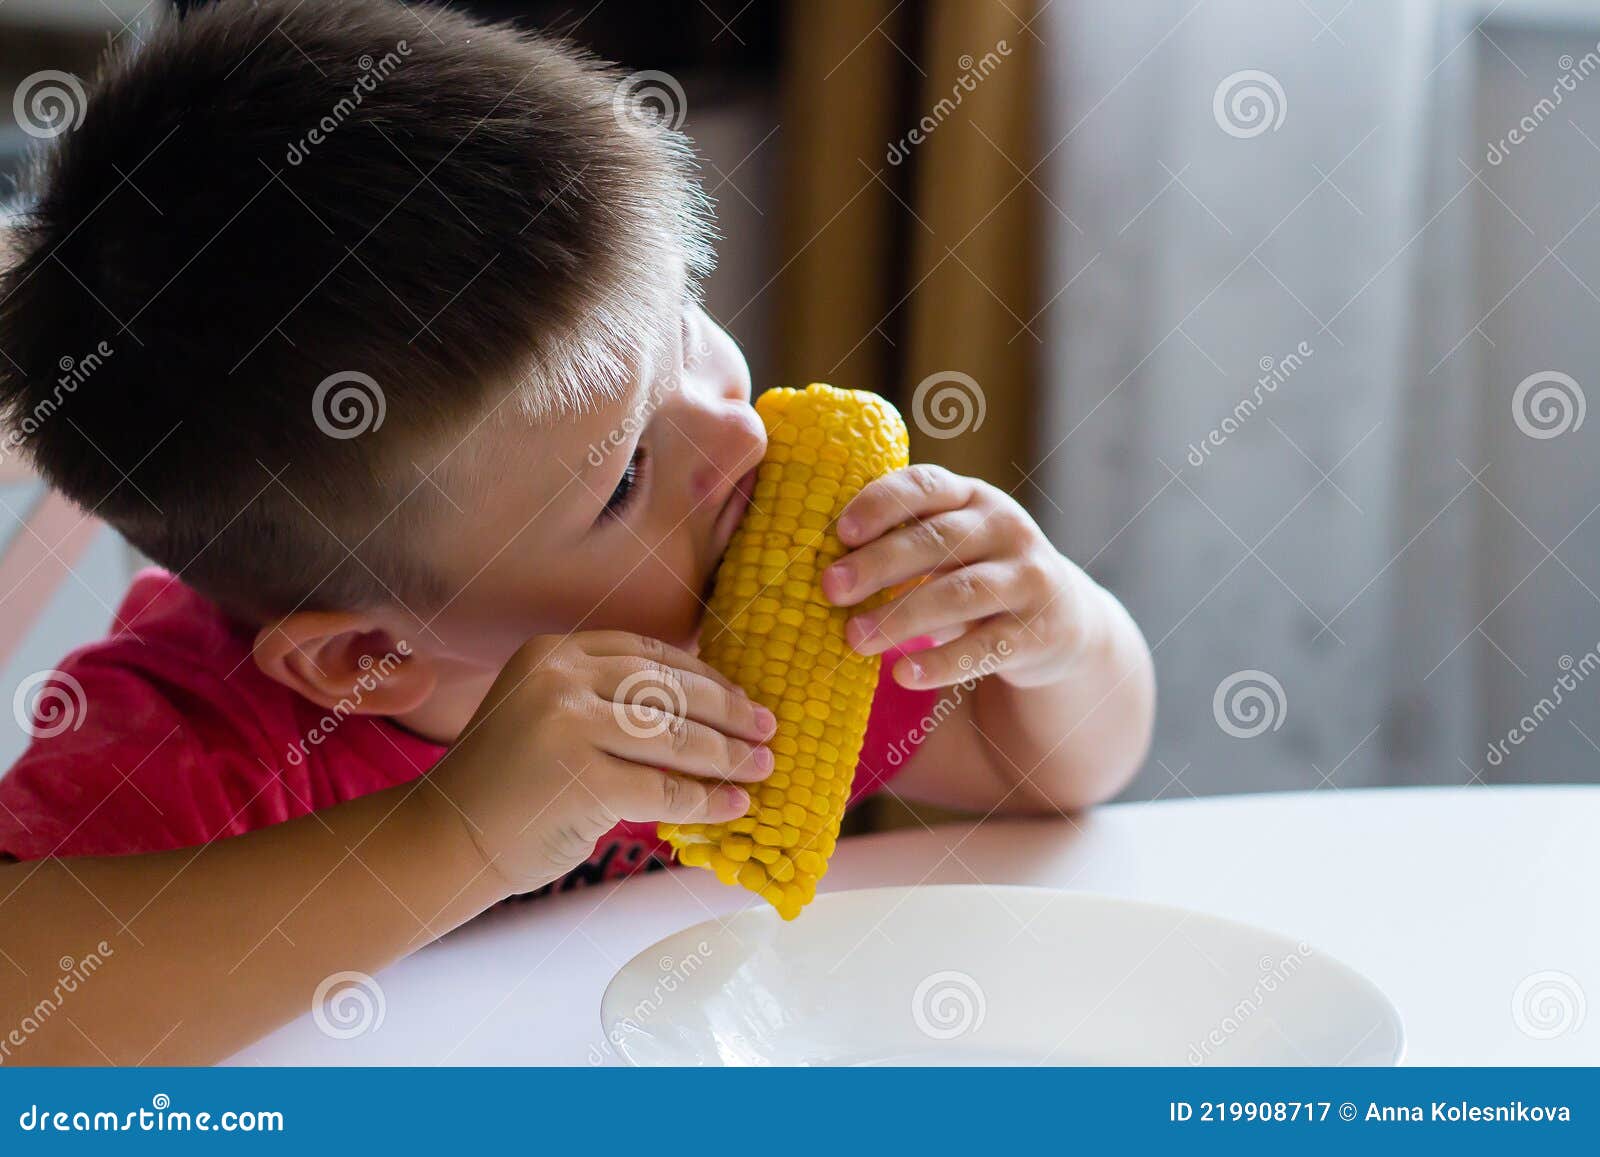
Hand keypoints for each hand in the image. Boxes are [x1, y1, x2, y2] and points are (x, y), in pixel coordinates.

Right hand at [426, 631, 775, 893]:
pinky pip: (666, 789)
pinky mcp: (582, 781)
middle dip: (729, 712)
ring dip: (728, 756)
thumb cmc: (506, 781)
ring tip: (761, 768)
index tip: (739, 696)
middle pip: (671, 690)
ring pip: (676, 738)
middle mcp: (560, 678)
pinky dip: (707, 800)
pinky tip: (733, 806)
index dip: (704, 675)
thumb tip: (705, 705)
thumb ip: (608, 698)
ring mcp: (569, 727)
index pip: (650, 654)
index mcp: (555, 652)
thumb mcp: (548, 712)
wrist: (446, 837)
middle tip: (768, 728)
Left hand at [821, 464, 1104, 690]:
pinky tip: (903, 675)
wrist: (1061, 619)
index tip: (840, 531)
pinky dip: (942, 663)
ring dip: (902, 616)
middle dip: (879, 563)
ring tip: (854, 638)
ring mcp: (1026, 578)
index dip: (882, 504)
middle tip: (831, 588)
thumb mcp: (948, 543)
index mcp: (971, 497)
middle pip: (937, 541)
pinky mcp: (1038, 630)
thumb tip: (814, 564)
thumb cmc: (975, 573)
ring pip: (961, 593)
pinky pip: (985, 647)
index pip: (925, 486)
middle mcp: (1004, 528)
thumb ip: (900, 539)